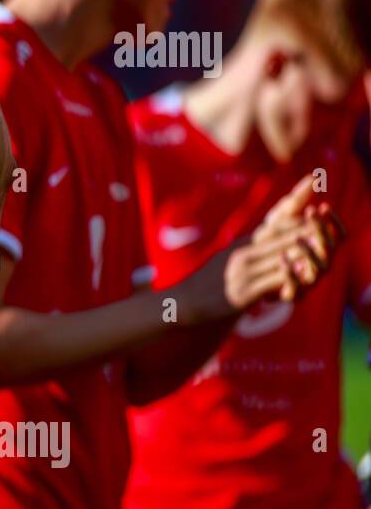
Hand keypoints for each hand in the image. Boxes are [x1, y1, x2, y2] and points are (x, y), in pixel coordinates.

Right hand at [177, 197, 344, 324]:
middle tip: (325, 224)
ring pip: (281, 257)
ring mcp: (243, 273)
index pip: (272, 226)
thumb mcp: (227, 258)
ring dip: (302, 252)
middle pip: (280, 238)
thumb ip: (249, 249)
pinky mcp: (244, 292)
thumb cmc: (208, 282)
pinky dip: (292, 276)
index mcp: (241, 245)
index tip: (312, 206)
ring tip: (322, 246)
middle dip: (304, 230)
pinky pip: (273, 282)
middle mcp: (242, 254)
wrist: (183, 302)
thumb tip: (266, 240)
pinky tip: (305, 274)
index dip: (293, 215)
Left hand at [250, 174, 346, 299]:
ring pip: (320, 270)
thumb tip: (313, 177)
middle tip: (311, 213)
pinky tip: (281, 257)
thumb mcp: (280, 217)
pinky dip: (291, 274)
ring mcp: (307, 281)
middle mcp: (320, 264)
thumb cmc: (270, 240)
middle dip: (322, 230)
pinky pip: (297, 290)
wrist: (246, 268)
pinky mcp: (291, 294)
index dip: (335, 222)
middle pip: (331, 249)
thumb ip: (296, 200)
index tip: (323, 205)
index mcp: (322, 248)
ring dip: (311, 252)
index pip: (340, 235)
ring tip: (298, 236)